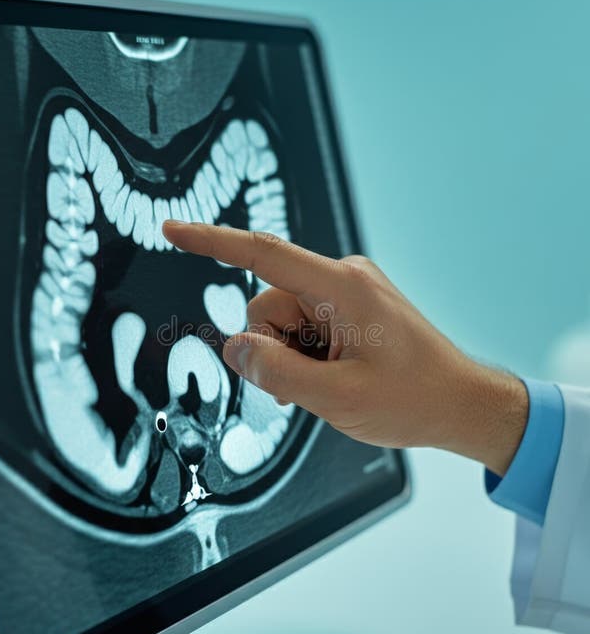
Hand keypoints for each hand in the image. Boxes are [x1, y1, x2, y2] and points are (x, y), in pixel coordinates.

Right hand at [162, 222, 527, 475]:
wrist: (461, 404)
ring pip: (283, 322)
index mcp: (343, 288)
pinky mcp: (351, 309)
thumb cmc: (414, 398)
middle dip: (273, 349)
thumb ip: (276, 372)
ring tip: (328, 385)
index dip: (211, 241)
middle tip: (308, 386)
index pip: (263, 255)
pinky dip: (304, 356)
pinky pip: (304, 327)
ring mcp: (349, 294)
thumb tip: (234, 348)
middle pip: (268, 306)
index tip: (172, 229)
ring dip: (290, 358)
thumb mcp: (336, 397)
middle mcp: (344, 280)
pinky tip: (330, 379)